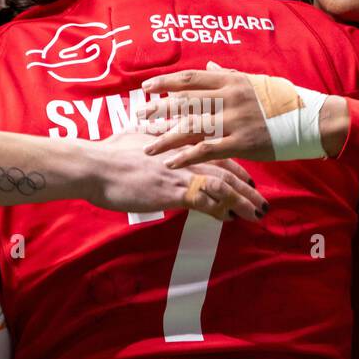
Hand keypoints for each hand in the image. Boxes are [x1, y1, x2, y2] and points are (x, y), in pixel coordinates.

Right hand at [87, 130, 267, 220]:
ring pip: (223, 185)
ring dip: (244, 201)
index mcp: (178, 141)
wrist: (94, 165)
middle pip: (226, 168)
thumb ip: (151, 140)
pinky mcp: (174, 189)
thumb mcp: (135, 139)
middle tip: (263, 201)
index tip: (248, 177)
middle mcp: (185, 154)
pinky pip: (207, 200)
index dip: (235, 166)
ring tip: (258, 213)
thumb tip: (149, 143)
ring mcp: (181, 171)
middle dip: (248, 186)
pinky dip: (222, 210)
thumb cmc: (108, 154)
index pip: (216, 151)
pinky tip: (231, 219)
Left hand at [137, 61, 278, 165]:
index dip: (165, 83)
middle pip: (185, 103)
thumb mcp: (254, 81)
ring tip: (148, 147)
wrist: (308, 119)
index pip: (190, 78)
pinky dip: (187, 157)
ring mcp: (235, 121)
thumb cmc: (281, 99)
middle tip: (138, 118)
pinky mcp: (242, 143)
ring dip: (166, 138)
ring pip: (192, 128)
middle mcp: (230, 98)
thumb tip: (209, 64)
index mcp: (231, 80)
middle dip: (158, 111)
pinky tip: (171, 163)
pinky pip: (208, 150)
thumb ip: (228, 74)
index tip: (146, 88)